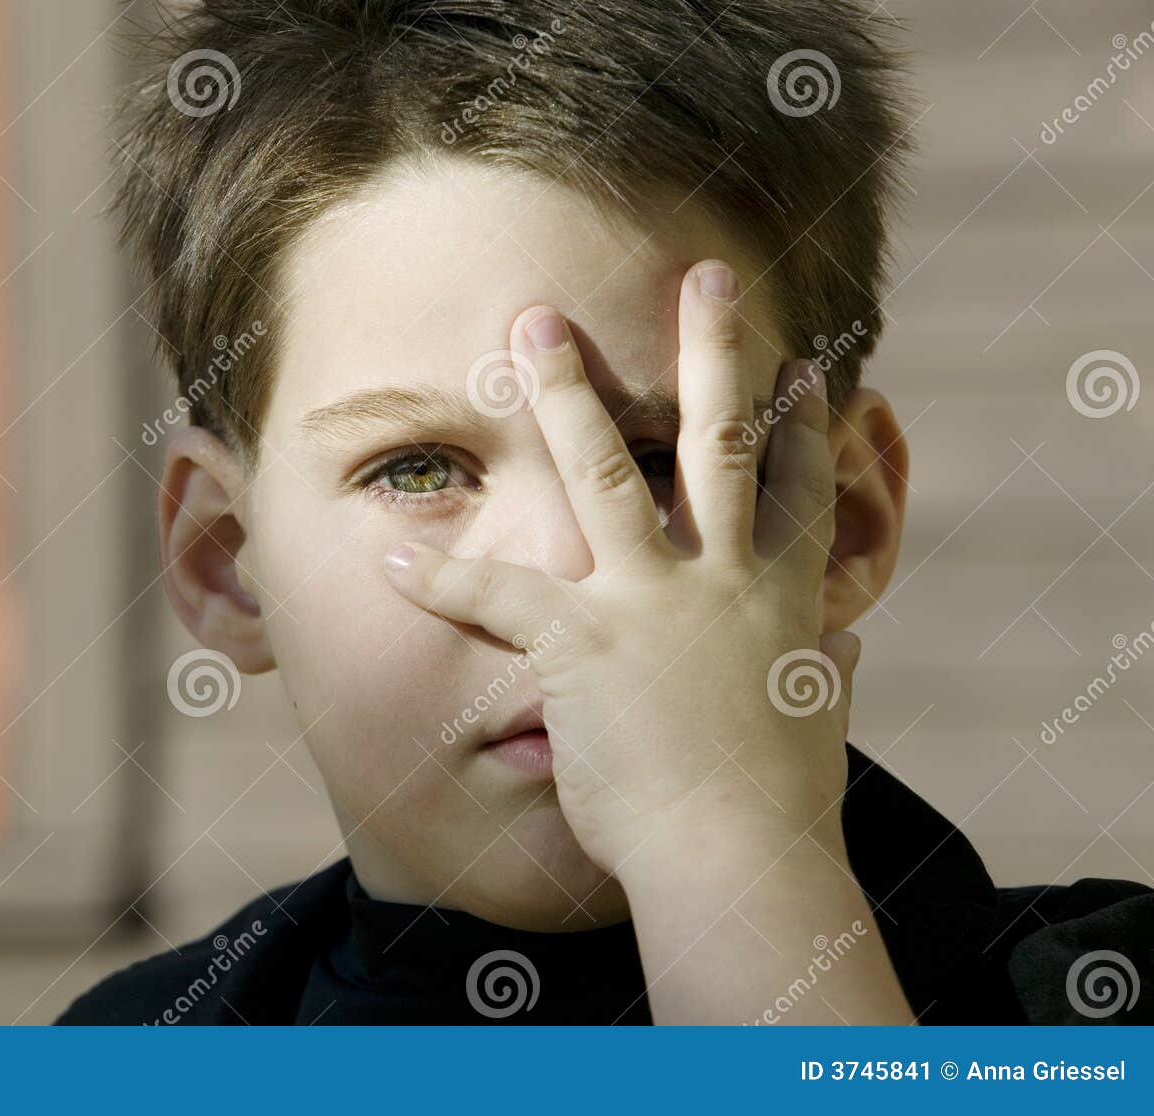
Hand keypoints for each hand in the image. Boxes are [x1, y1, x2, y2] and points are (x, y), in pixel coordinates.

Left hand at [382, 260, 859, 882]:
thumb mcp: (820, 726)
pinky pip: (492, 598)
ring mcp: (646, 601)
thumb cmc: (782, 809)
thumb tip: (849, 650)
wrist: (736, 859)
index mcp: (781, 599)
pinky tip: (387, 560)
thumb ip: (829, 674)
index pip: (794, 488)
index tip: (795, 362)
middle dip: (706, 350)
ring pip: (601, 471)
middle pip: (715, 441)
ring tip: (529, 326)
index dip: (798, 420)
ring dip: (562, 391)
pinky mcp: (578, 641)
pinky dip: (435, 582)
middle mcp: (718, 579)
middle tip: (698, 274)